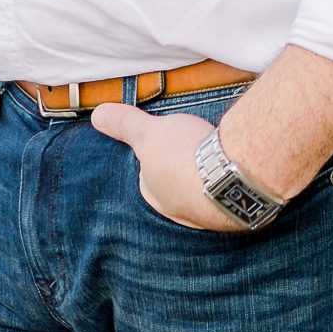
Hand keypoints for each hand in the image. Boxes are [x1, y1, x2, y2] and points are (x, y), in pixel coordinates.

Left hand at [90, 104, 247, 232]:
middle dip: (182, 174)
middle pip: (176, 189)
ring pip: (203, 196)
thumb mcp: (148, 132)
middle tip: (191, 151)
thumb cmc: (182, 156)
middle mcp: (178, 212)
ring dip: (208, 180)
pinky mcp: (233, 211)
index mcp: (155, 195)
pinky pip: (227, 195)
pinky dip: (229, 183)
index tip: (165, 147)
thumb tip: (97, 116)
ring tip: (216, 158)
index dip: (156, 161)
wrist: (228, 174)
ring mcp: (207, 215)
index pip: (149, 179)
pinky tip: (235, 170)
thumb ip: (124, 124)